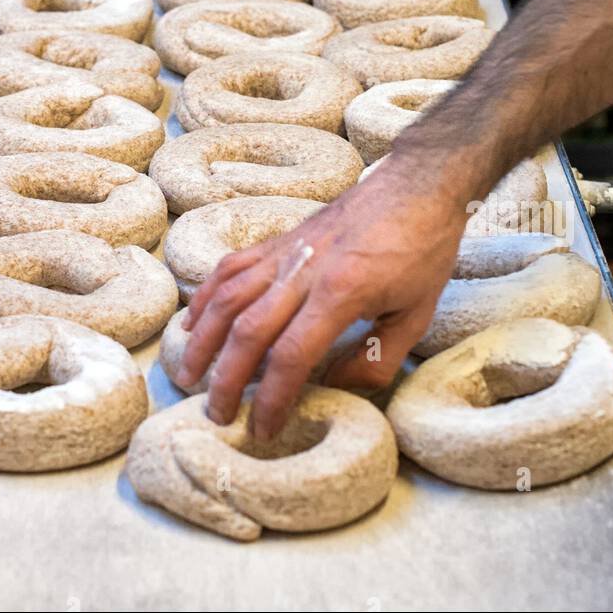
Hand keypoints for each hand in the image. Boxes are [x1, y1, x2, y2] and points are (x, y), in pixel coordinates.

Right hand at [176, 154, 472, 440]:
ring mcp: (287, 250)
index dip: (272, 397)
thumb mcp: (417, 314)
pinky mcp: (280, 238)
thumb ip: (377, 359)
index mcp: (341, 292)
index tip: (262, 429)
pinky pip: (231, 266)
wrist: (418, 184)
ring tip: (188, 373)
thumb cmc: (423, 249)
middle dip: (227, 378)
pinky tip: (194, 320)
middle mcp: (304, 269)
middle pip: (248, 330)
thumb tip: (336, 387)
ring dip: (203, 338)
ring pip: (228, 296)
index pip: (292, 355)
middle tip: (216, 414)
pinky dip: (207, 294)